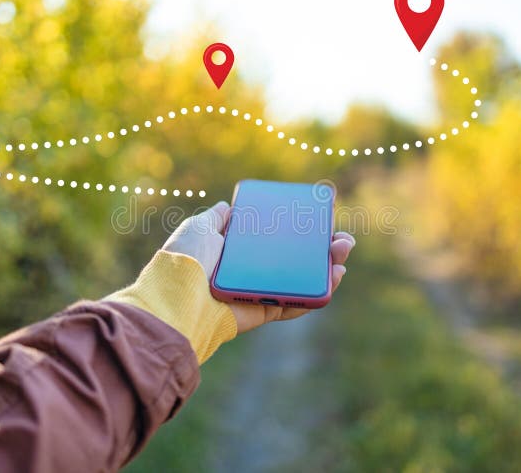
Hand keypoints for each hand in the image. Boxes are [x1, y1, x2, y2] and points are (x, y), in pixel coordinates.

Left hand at [162, 201, 354, 333]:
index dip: (297, 232)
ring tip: (343, 252)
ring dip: (327, 269)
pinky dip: (316, 295)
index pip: (273, 240)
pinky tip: (334, 277)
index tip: (318, 220)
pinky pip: (294, 305)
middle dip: (321, 249)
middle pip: (294, 260)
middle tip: (341, 238)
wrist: (177, 297)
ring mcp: (257, 293)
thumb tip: (226, 206)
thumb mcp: (199, 227)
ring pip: (300, 282)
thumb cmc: (185, 260)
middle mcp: (249, 272)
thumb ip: (215, 218)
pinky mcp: (263, 313)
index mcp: (235, 252)